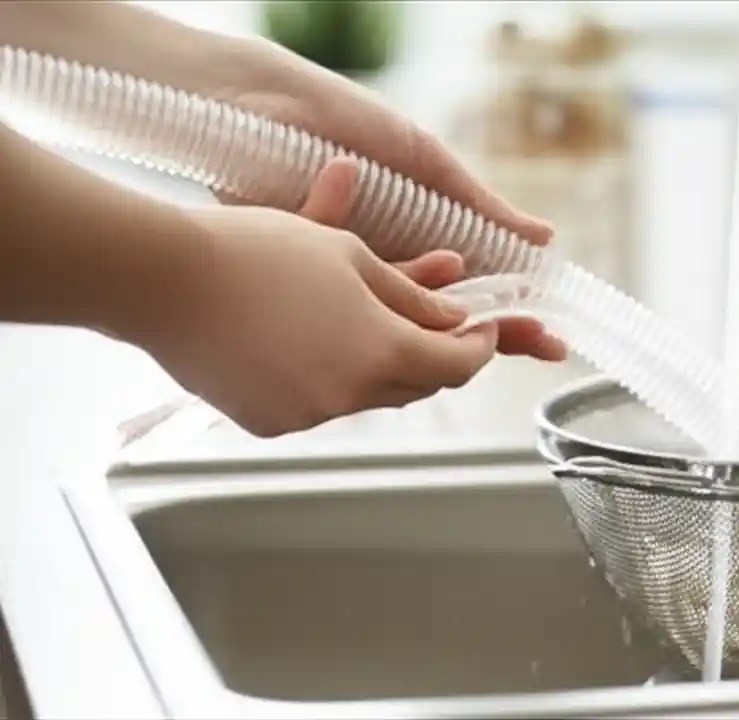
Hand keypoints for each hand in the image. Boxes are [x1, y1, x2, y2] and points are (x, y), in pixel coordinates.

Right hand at [127, 161, 508, 438]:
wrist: (166, 279)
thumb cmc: (258, 251)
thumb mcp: (351, 255)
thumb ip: (412, 294)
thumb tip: (450, 318)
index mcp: (382, 351)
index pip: (458, 366)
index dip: (478, 348)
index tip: (481, 329)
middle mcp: (350, 395)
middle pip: (418, 386)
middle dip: (434, 357)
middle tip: (435, 326)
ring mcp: (308, 415)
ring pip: (369, 396)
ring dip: (380, 366)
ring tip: (365, 325)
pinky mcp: (269, 424)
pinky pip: (321, 405)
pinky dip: (331, 380)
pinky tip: (312, 343)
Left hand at [210, 36, 563, 361]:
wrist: (258, 102)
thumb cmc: (347, 120)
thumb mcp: (426, 162)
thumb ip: (479, 205)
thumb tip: (545, 238)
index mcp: (419, 244)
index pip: (473, 299)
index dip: (509, 323)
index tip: (548, 340)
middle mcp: (384, 269)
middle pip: (438, 321)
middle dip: (479, 332)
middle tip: (516, 338)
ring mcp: (342, 276)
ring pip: (391, 312)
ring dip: (422, 293)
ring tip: (448, 260)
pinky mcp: (298, 273)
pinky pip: (328, 275)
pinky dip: (339, 228)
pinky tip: (347, 175)